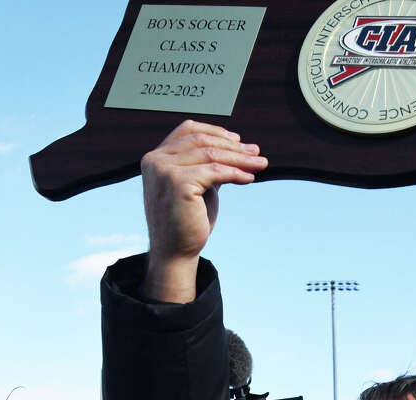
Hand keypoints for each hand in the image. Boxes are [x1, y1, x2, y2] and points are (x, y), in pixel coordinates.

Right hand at [140, 120, 267, 302]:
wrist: (175, 253)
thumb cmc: (187, 222)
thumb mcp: (197, 186)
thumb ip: (206, 166)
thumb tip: (235, 148)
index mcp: (155, 158)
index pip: (187, 130)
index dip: (215, 131)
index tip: (237, 140)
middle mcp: (155, 160)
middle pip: (202, 141)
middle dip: (233, 146)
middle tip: (256, 152)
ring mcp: (164, 170)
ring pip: (211, 155)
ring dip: (240, 159)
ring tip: (260, 164)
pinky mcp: (178, 183)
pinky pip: (216, 172)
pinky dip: (236, 173)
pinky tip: (249, 179)